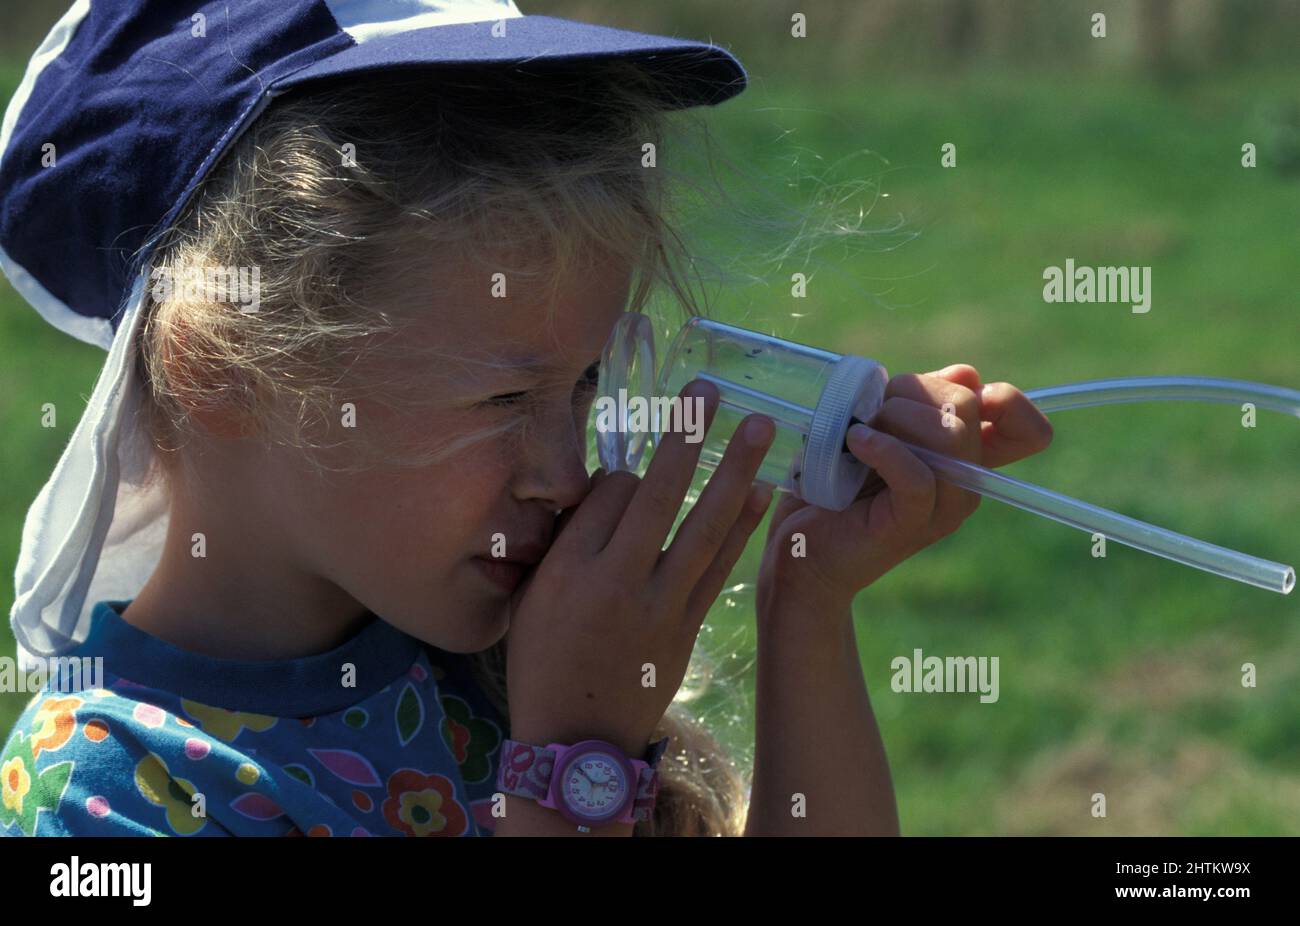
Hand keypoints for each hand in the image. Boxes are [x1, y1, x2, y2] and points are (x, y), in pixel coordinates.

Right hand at [504, 379, 777, 757]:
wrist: (576, 740)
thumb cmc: (543, 660)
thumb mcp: (532, 597)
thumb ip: (567, 541)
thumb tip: (611, 488)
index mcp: (568, 568)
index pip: (608, 493)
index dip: (624, 472)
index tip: (631, 472)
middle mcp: (616, 581)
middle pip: (658, 493)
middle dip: (686, 435)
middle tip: (710, 388)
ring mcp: (659, 606)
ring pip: (702, 525)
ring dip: (735, 471)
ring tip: (762, 427)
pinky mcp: (687, 627)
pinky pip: (720, 566)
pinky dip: (743, 528)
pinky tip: (763, 493)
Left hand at [757, 364, 1052, 613]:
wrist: (800, 548)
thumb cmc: (836, 483)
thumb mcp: (881, 427)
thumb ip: (923, 402)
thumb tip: (967, 374)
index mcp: (968, 458)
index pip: (1028, 428)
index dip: (1006, 400)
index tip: (954, 392)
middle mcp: (965, 483)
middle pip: (966, 406)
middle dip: (911, 394)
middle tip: (873, 416)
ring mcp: (942, 508)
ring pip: (945, 434)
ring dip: (891, 418)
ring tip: (857, 436)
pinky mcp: (909, 524)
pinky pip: (916, 474)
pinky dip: (882, 448)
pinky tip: (854, 442)